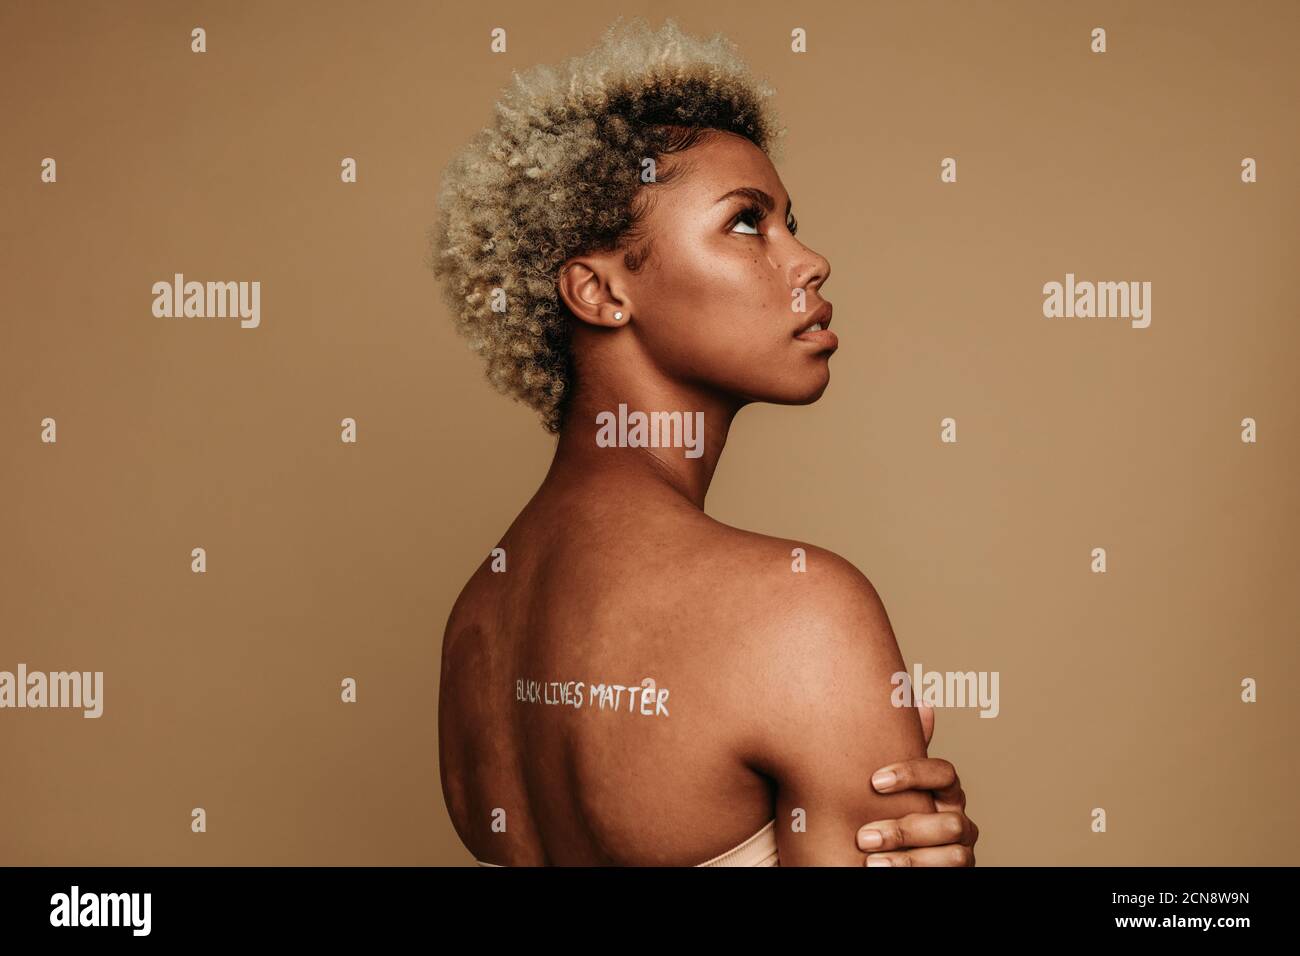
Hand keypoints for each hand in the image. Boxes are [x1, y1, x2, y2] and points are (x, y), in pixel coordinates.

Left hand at [856, 703, 978, 865]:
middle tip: (862, 836)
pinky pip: (948, 873)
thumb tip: (920, 699)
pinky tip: (880, 870)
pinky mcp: (956, 874)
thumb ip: (900, 748)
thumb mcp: (885, 784)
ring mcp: (961, 852)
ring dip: (908, 858)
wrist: (872, 857)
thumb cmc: (880, 812)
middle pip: (948, 821)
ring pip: (952, 854)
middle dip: (903, 830)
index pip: (945, 774)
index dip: (913, 774)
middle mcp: (960, 821)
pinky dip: (915, 873)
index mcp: (945, 792)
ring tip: (870, 862)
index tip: (874, 781)